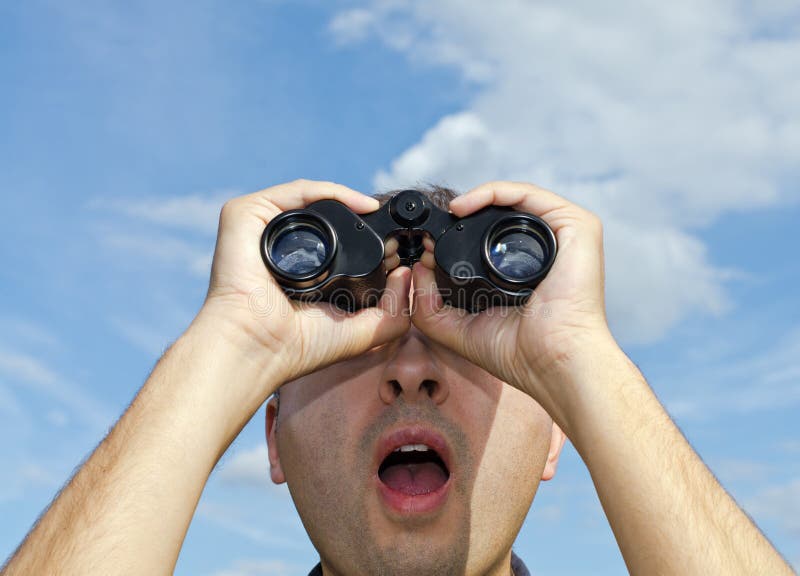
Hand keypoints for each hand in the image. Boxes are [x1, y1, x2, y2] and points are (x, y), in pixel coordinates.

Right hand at [201, 179, 410, 387]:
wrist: (258, 346)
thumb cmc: (298, 346)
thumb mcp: (360, 331)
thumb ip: (394, 310)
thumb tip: (407, 274)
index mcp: (300, 268)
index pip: (338, 240)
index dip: (374, 241)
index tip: (401, 250)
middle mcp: (279, 244)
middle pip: (329, 217)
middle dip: (369, 222)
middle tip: (400, 236)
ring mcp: (261, 226)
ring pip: (316, 200)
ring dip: (356, 205)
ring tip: (385, 222)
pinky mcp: (247, 213)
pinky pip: (299, 191)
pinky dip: (333, 192)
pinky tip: (362, 206)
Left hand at [411, 181, 613, 416]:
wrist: (555, 361)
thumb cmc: (520, 354)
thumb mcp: (459, 329)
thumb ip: (428, 306)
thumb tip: (417, 269)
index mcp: (527, 269)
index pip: (491, 237)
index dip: (455, 236)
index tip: (425, 248)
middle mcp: (548, 249)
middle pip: (500, 215)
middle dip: (461, 218)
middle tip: (429, 234)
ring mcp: (564, 235)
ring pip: (511, 199)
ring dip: (471, 201)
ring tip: (445, 217)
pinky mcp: (575, 225)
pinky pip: (526, 194)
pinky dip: (491, 192)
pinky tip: (463, 208)